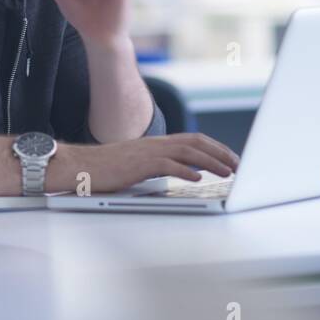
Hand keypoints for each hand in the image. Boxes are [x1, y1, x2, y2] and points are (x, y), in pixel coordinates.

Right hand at [48, 134, 240, 194]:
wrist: (80, 166)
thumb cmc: (107, 169)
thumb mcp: (138, 165)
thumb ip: (158, 165)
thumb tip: (180, 173)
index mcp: (157, 143)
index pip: (193, 140)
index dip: (215, 147)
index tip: (231, 158)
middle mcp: (155, 144)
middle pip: (196, 143)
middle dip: (220, 153)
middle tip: (239, 165)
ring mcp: (147, 153)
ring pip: (187, 152)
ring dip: (211, 162)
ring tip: (227, 172)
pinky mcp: (139, 165)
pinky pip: (166, 165)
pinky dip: (184, 171)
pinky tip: (197, 179)